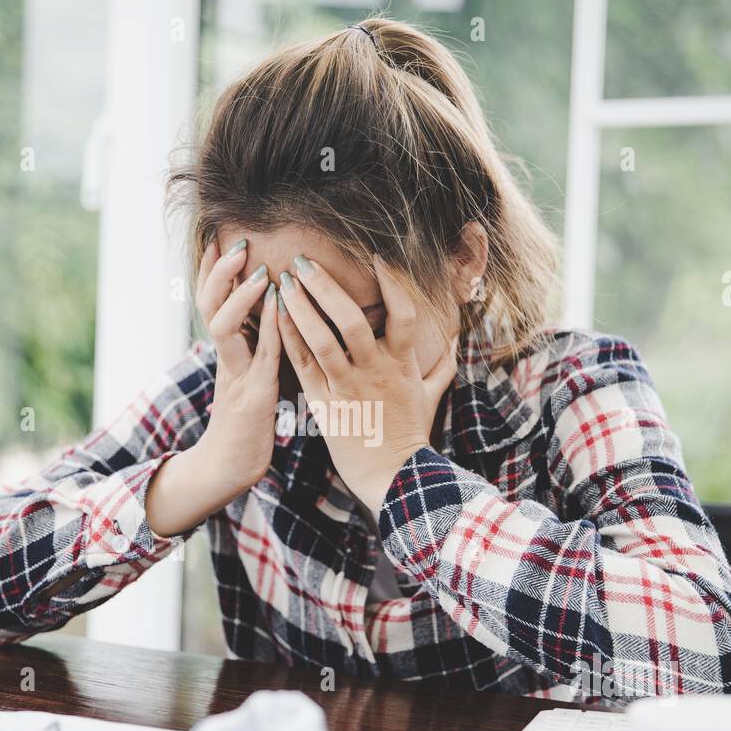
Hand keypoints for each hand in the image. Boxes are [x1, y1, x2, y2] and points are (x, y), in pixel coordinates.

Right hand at [145, 239, 279, 536]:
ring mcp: (236, 376)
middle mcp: (225, 357)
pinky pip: (260, 358)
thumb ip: (258, 346)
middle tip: (237, 244)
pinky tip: (281, 311)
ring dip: (239, 297)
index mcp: (226, 349)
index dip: (212, 269)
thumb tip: (273, 315)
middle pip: (208, 304)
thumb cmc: (248, 421)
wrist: (231, 467)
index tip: (220, 237)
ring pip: (225, 327)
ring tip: (257, 272)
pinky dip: (269, 332)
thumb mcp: (251, 376)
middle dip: (218, 272)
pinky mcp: (253, 397)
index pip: (211, 299)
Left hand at [277, 254, 457, 515]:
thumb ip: (442, 364)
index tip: (376, 254)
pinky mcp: (324, 404)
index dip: (392, 281)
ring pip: (321, 339)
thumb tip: (455, 340)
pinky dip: (289, 337)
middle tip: (305, 262)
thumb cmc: (410, 433)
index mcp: (403, 363)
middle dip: (327, 286)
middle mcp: (375, 370)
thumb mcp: (431, 396)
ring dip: (300, 306)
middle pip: (352, 319)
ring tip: (283, 281)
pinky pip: (303, 364)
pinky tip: (275, 315)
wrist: (392, 476)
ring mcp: (348, 387)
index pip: (403, 312)